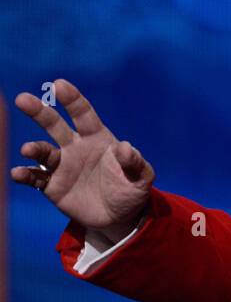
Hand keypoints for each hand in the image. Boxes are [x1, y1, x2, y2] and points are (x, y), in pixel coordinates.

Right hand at [9, 79, 153, 241]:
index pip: (83, 114)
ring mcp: (62, 166)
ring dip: (33, 148)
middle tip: (23, 99)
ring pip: (42, 151)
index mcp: (98, 138)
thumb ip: (135, 162)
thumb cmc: (131, 190)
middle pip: (55, 125)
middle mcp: (76, 147)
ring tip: (28, 149)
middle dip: (40, 111)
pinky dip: (25, 175)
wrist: (119, 217)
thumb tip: (125, 147)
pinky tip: (18, 174)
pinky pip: (35, 177)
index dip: (72, 99)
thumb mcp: (141, 177)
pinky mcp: (52, 185)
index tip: (59, 84)